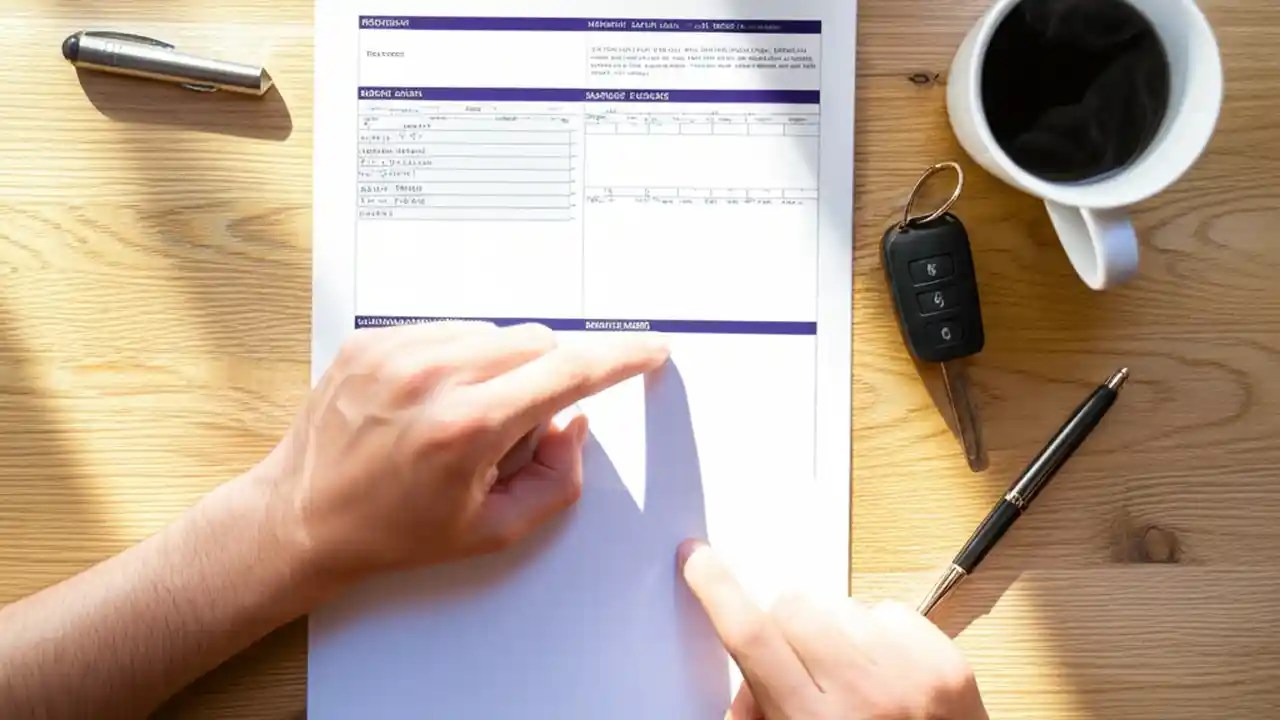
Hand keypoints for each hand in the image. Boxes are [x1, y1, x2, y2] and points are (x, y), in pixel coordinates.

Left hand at [261, 322, 668, 583]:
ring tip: (463, 419)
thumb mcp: (493, 531)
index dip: (621, 358)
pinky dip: (460, 360)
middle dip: (549, 377)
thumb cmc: (393, 531)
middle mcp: (433, 376)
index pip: (570, 370)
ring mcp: (398, 351)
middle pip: (537, 343)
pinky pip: (449, 331)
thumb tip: (574, 421)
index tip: (648, 350)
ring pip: (494, 334)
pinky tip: (432, 402)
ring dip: (502, 368)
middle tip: (515, 429)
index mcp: (468, 427)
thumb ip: (558, 480)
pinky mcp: (372, 340)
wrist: (302, 517)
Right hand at [679, 541, 989, 719]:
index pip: (752, 638)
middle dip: (784, 629)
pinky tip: (888, 676)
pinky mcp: (947, 664)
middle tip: (797, 667)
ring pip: (841, 605)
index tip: (699, 560)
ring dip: (835, 633)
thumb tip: (745, 675)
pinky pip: (889, 611)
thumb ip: (763, 708)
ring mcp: (912, 677)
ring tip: (853, 680)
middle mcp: (864, 698)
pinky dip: (881, 635)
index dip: (717, 591)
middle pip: (793, 609)